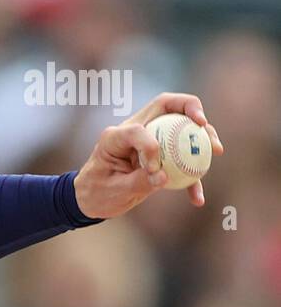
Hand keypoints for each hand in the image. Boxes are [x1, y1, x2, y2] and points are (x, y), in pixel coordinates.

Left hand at [73, 92, 225, 219]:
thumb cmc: (96, 193)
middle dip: (191, 110)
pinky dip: (192, 177)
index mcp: (115, 136)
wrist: (91, 200)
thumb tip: (164, 178)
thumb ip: (137, 182)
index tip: (153, 169)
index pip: (139, 128)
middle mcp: (135, 130)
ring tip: (217, 151)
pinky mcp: (161, 155)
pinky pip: (182, 158)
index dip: (151, 146)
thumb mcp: (112, 190)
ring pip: (182, 126)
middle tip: (205, 127)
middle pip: (167, 106)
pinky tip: (196, 199)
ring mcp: (151, 139)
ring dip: (202, 136)